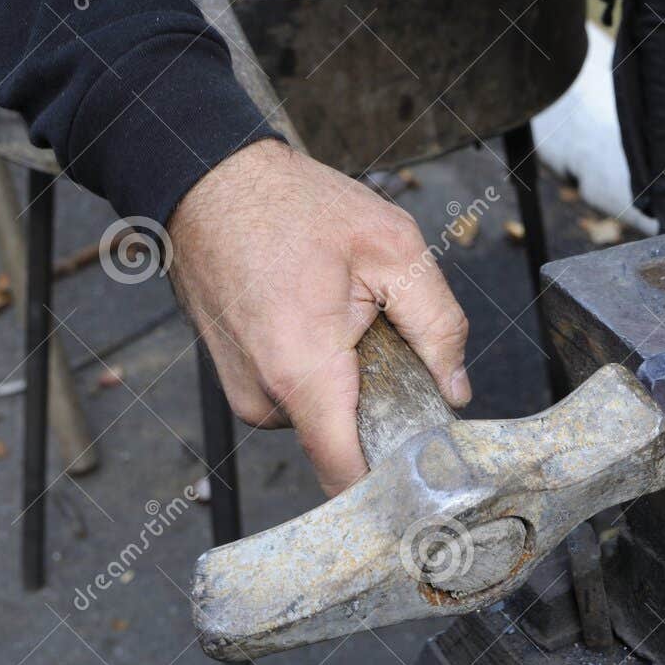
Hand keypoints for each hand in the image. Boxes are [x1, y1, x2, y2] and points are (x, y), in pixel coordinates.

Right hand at [167, 139, 470, 495]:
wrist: (209, 181)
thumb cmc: (295, 205)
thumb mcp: (394, 247)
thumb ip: (439, 325)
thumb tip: (456, 389)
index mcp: (304, 372)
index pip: (349, 475)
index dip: (394, 483)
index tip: (428, 472)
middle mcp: (265, 398)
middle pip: (345, 444)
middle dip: (380, 408)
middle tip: (388, 343)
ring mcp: (245, 394)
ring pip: (323, 420)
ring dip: (349, 385)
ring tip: (345, 318)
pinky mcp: (238, 384)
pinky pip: (297, 400)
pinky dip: (321, 374)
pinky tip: (317, 320)